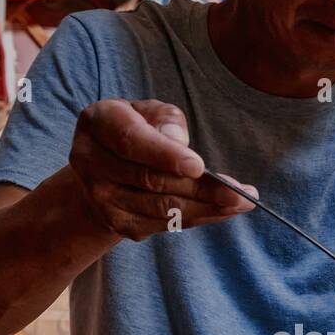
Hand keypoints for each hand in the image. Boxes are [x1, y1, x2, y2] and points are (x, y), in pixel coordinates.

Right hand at [68, 99, 257, 240]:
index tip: (200, 166)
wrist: (100, 169)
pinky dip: (198, 218)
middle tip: (240, 193)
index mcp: (98, 123)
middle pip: (152, 182)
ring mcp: (102, 198)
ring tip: (242, 203)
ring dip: (207, 209)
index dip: (166, 156)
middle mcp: (91, 163)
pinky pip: (164, 224)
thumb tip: (180, 144)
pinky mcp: (118, 223)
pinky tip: (223, 212)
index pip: (132, 142)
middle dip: (202, 190)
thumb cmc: (134, 129)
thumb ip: (166, 119)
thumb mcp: (148, 111)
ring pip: (162, 209)